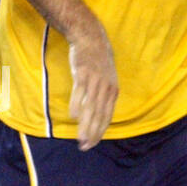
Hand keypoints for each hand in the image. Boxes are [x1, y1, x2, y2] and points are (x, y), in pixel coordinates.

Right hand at [68, 20, 118, 148]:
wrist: (91, 39)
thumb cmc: (96, 61)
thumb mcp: (106, 79)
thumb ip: (102, 96)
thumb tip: (95, 114)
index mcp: (112, 91)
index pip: (107, 117)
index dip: (99, 132)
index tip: (91, 144)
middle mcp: (106, 88)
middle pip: (99, 115)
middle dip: (92, 133)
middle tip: (84, 147)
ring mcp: (95, 81)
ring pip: (90, 107)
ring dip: (85, 125)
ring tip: (80, 138)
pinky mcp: (83, 73)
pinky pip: (80, 92)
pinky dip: (77, 105)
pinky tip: (73, 116)